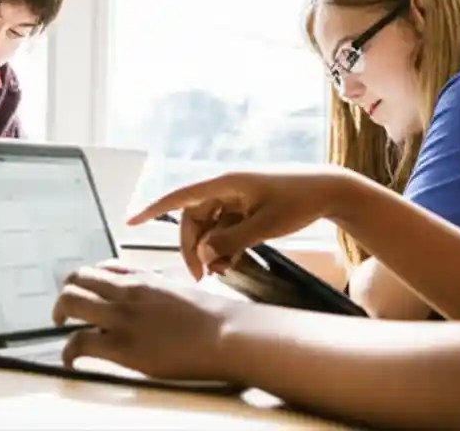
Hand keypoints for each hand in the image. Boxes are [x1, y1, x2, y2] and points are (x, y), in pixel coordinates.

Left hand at [51, 261, 240, 380]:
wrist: (227, 334)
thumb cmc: (213, 318)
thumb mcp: (180, 291)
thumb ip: (157, 292)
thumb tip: (149, 302)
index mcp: (144, 277)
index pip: (102, 268)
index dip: (87, 281)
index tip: (86, 294)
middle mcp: (128, 290)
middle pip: (77, 278)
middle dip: (65, 295)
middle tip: (63, 312)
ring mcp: (123, 316)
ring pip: (70, 301)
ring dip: (60, 314)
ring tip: (60, 327)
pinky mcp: (122, 345)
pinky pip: (79, 341)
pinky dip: (68, 350)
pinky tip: (70, 358)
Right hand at [128, 167, 359, 278]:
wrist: (330, 191)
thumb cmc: (299, 202)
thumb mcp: (265, 225)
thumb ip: (231, 241)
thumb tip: (202, 254)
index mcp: (226, 182)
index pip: (180, 196)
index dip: (152, 209)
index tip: (130, 222)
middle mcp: (225, 187)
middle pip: (193, 219)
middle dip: (193, 248)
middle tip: (202, 277)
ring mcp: (235, 197)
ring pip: (208, 226)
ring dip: (210, 250)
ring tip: (223, 272)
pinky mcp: (246, 207)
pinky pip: (224, 228)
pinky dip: (224, 245)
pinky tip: (233, 262)